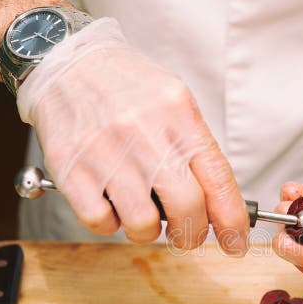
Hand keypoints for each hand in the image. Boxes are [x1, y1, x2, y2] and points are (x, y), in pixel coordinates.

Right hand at [16, 18, 248, 252]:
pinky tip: (110, 203)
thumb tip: (220, 204)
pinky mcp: (70, 169)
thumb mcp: (174, 102)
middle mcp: (145, 134)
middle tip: (187, 234)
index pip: (218, 180)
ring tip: (142, 213)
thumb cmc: (126, 86)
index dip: (232, 221)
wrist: (66, 60)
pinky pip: (100, 222)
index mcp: (179, 116)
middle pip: (187, 209)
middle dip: (192, 234)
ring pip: (143, 224)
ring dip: (148, 232)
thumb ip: (196, 149)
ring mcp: (106, 152)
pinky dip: (109, 223)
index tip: (236, 243)